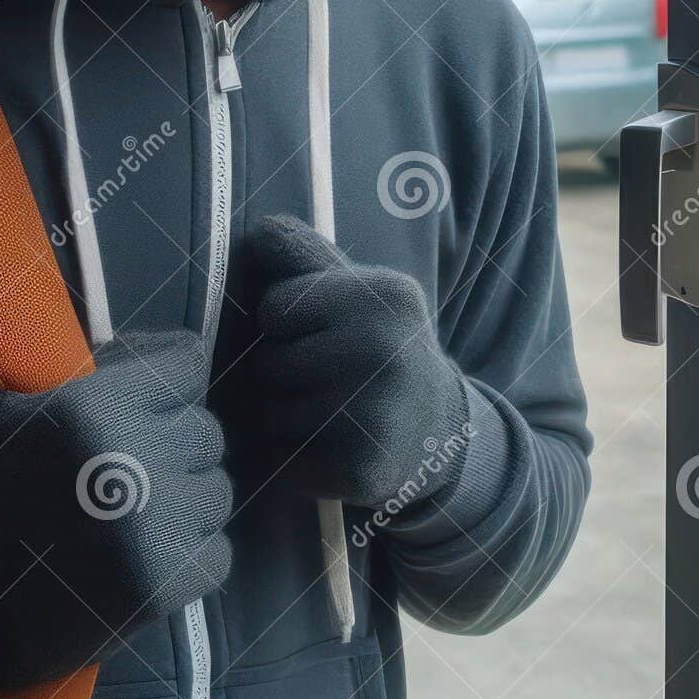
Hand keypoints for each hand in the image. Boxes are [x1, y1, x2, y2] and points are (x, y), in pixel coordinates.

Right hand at [0, 329, 232, 685]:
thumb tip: (162, 349)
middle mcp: (138, 458)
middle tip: (131, 474)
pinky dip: (189, 558)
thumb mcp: (19, 401)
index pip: (190, 365)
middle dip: (174, 449)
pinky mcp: (169, 581)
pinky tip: (145, 560)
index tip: (145, 409)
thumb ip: (95, 368)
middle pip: (206, 431)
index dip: (169, 386)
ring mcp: (159, 523)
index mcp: (101, 404)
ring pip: (215, 492)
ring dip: (185, 504)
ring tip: (136, 520)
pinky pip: (216, 553)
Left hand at [246, 215, 468, 508]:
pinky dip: (297, 463)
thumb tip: (258, 229)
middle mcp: (385, 349)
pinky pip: (284, 463)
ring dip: (289, 420)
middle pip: (269, 363)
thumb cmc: (379, 350)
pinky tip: (335, 451)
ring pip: (272, 415)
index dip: (286, 324)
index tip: (325, 334)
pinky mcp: (363, 470)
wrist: (440, 433)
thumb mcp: (356, 291)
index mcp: (383, 295)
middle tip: (332, 380)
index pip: (275, 307)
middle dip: (285, 374)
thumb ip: (304, 258)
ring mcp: (376, 412)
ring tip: (335, 415)